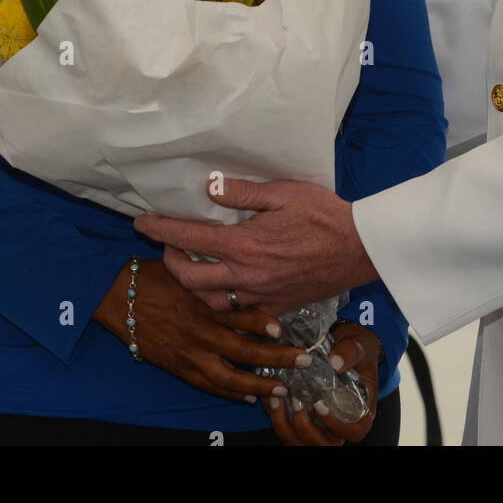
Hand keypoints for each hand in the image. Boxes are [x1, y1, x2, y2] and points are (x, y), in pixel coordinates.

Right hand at [92, 258, 310, 404]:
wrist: (118, 297)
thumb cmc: (153, 274)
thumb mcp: (184, 260)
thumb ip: (212, 264)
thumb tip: (238, 251)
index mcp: (203, 302)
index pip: (239, 315)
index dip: (262, 322)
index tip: (281, 328)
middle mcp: (200, 331)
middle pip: (244, 350)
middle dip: (275, 358)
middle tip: (302, 361)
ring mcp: (190, 353)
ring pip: (230, 376)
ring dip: (258, 384)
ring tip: (282, 389)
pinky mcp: (179, 367)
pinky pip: (209, 385)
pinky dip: (230, 392)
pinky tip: (249, 397)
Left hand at [135, 177, 377, 315]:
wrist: (360, 248)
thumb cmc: (324, 214)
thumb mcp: (284, 192)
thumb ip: (244, 193)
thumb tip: (210, 188)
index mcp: (245, 244)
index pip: (190, 239)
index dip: (161, 230)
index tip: (142, 222)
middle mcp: (247, 275)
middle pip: (192, 278)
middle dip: (171, 262)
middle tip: (167, 246)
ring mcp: (261, 296)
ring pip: (212, 302)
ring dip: (194, 286)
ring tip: (191, 268)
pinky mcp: (277, 307)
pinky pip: (241, 314)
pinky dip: (225, 304)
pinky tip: (226, 290)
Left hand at [262, 323, 381, 446]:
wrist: (341, 350)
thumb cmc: (352, 352)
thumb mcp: (356, 347)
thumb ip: (349, 353)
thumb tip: (335, 363)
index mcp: (361, 414)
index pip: (354, 432)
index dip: (336, 425)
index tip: (320, 404)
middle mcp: (340, 428)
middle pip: (324, 445)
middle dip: (305, 427)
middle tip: (296, 400)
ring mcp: (320, 430)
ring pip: (301, 444)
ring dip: (286, 426)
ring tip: (277, 398)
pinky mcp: (303, 425)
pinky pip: (287, 433)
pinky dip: (276, 418)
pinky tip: (271, 396)